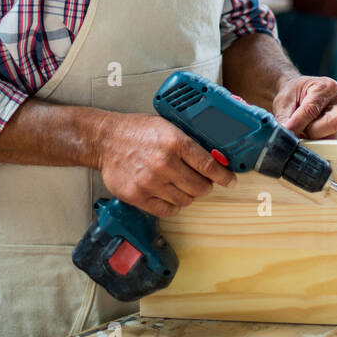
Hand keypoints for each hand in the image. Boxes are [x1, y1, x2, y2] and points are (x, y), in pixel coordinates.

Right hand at [95, 113, 236, 216]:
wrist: (106, 140)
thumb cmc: (137, 131)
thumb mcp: (168, 127)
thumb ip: (189, 143)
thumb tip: (215, 158)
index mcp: (175, 142)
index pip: (209, 166)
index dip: (224, 176)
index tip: (230, 181)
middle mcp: (164, 163)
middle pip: (200, 187)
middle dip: (205, 186)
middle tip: (202, 183)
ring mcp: (150, 182)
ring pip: (185, 200)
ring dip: (188, 196)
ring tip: (181, 187)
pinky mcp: (138, 196)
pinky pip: (166, 210)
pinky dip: (173, 206)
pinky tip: (170, 196)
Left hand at [273, 75, 336, 139]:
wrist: (298, 94)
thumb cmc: (293, 95)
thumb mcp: (284, 102)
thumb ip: (285, 119)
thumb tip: (287, 137)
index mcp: (327, 87)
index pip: (313, 110)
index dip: (298, 124)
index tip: (288, 132)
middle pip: (334, 123)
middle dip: (312, 133)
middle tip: (298, 132)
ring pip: (336, 137)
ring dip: (317, 140)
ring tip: (303, 133)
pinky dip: (322, 146)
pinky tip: (311, 138)